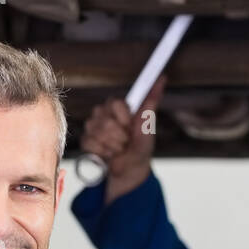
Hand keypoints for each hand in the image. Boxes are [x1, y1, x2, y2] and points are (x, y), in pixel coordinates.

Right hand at [80, 74, 166, 203]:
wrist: (131, 169)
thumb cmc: (140, 147)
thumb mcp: (148, 125)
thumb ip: (151, 102)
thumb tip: (162, 78)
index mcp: (117, 106)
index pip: (115, 104)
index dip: (124, 119)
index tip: (130, 127)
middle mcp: (103, 113)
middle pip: (106, 123)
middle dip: (120, 138)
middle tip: (126, 141)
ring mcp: (92, 127)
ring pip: (98, 135)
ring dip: (113, 147)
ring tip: (118, 148)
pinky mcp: (86, 141)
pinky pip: (91, 145)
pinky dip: (103, 154)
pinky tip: (108, 154)